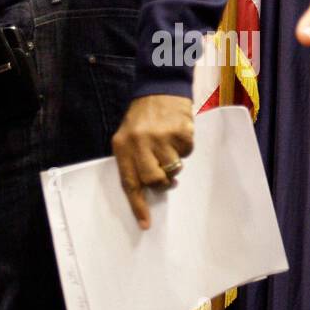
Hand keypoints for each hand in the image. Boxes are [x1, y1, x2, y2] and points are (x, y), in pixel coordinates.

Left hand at [112, 94, 194, 228]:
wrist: (160, 86)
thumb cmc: (143, 117)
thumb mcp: (128, 136)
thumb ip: (133, 160)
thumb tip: (148, 189)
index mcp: (122, 145)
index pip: (129, 182)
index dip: (138, 205)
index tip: (145, 224)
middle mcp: (139, 142)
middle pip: (153, 180)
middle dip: (162, 182)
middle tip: (166, 176)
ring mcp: (161, 137)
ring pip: (173, 168)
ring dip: (174, 162)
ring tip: (169, 145)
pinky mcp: (180, 132)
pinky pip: (187, 153)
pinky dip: (184, 147)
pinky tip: (177, 133)